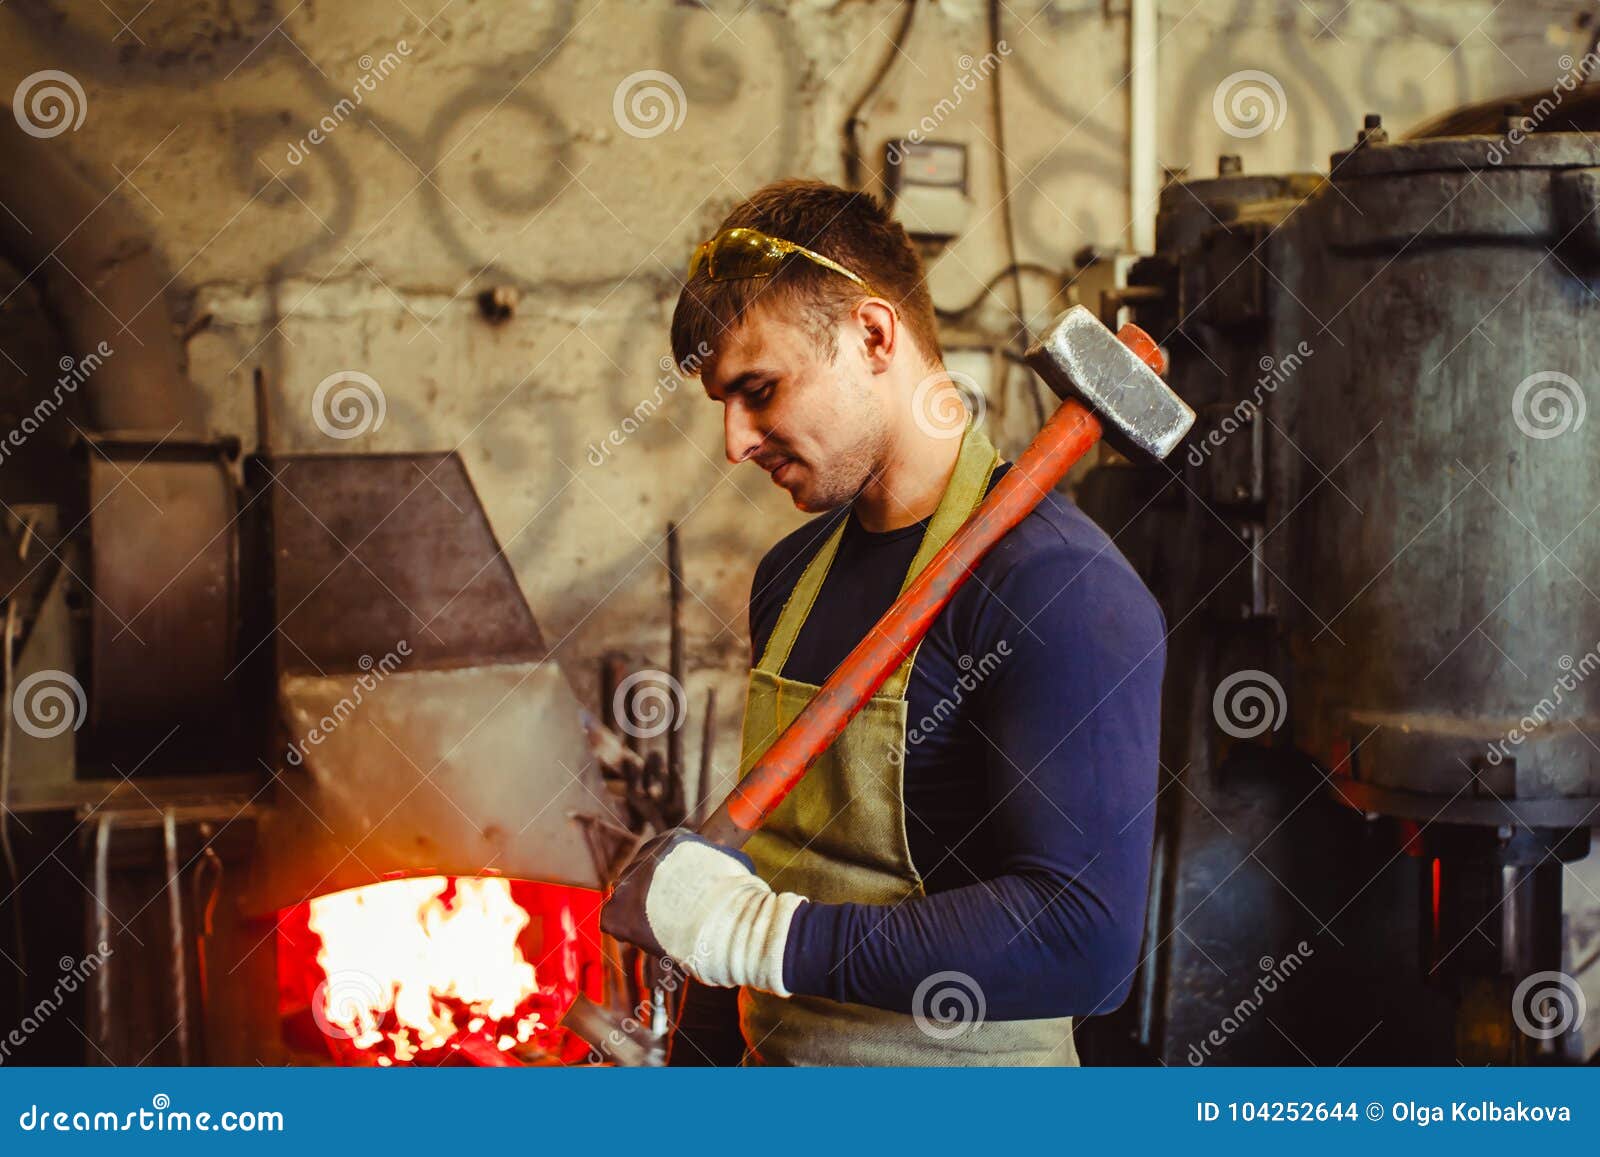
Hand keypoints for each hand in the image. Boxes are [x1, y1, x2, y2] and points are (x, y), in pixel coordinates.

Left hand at [599, 828, 803, 994]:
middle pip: (638, 872)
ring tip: (654, 929)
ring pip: (623, 894)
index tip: (670, 893)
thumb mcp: (734, 863)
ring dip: (635, 909)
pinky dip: (622, 928)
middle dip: (646, 892)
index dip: (662, 877)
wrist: (721, 920)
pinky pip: (611, 918)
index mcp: (674, 839)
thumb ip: (721, 859)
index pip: (657, 853)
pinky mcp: (618, 908)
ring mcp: (630, 880)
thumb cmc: (736, 897)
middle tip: (662, 914)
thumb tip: (727, 860)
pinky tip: (637, 937)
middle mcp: (648, 854)